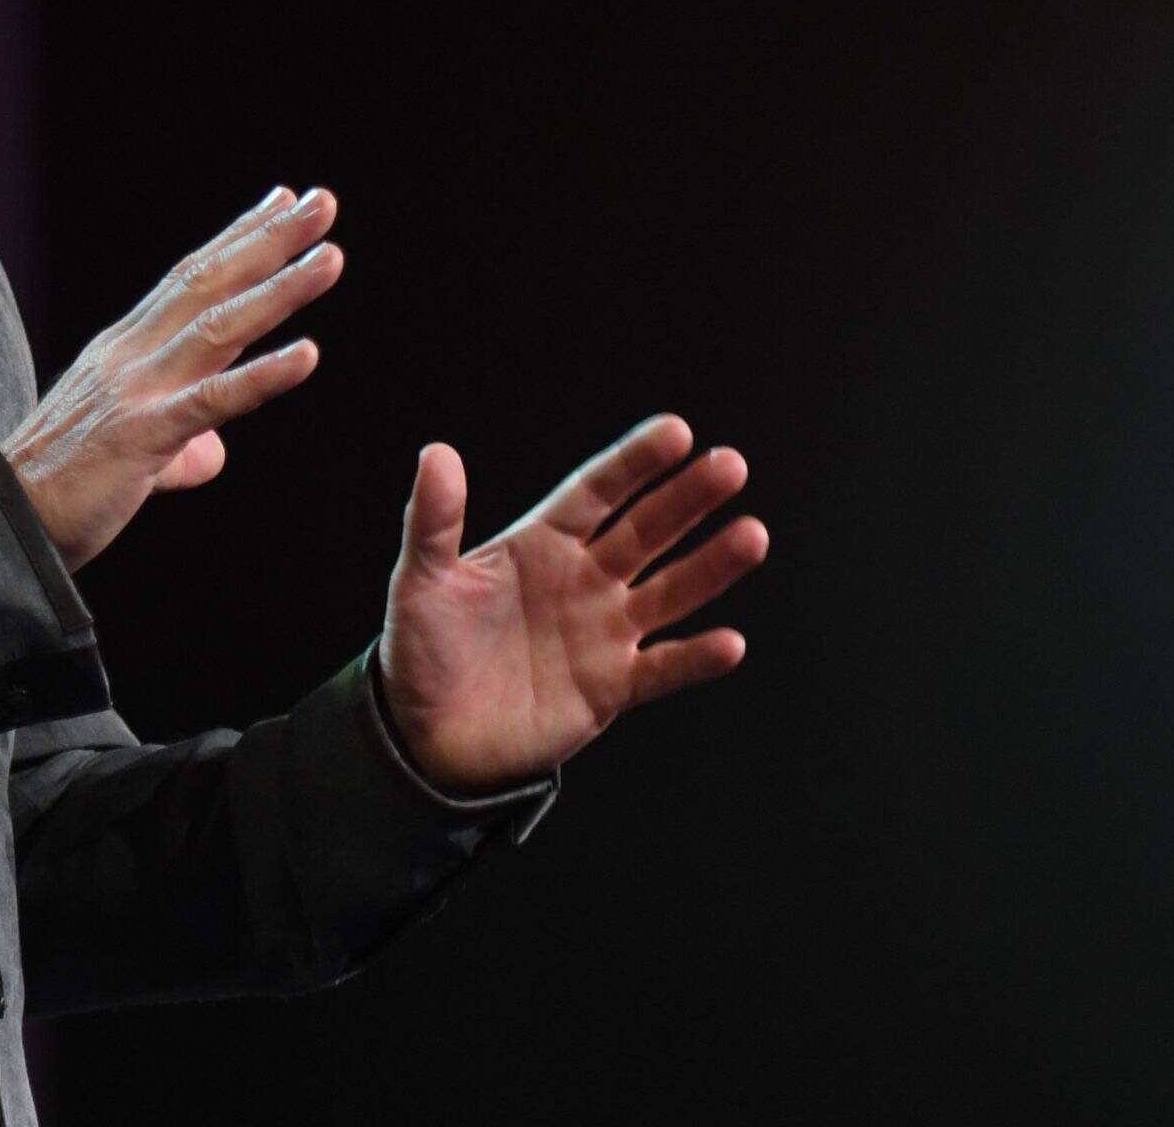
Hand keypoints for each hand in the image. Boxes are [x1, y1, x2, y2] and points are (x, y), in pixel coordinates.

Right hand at [2, 185, 342, 572]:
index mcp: (126, 350)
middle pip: (210, 283)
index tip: (280, 201)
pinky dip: (263, 375)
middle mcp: (132, 356)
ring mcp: (136, 392)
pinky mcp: (141, 436)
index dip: (238, 238)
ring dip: (280, 288)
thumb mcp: (128, 451)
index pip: (190, 279)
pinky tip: (308, 353)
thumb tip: (214, 452)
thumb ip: (178, 443)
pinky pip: (212, 402)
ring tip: (330, 255)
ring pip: (219, 326)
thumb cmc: (57, 489)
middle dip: (270, 239)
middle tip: (322, 201)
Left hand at [375, 413, 767, 795]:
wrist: (425, 741)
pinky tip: (730, 643)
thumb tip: (437, 452)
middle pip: (646, 531)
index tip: (677, 432)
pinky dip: (696, 659)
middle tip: (730, 466)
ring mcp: (603, 633)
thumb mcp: (421, 582)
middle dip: (688, 498)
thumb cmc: (421, 653)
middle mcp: (583, 580)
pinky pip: (662, 669)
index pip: (598, 492)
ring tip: (752, 536)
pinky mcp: (610, 688)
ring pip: (669, 591)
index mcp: (542, 545)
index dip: (635, 463)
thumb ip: (433, 520)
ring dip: (711, 566)